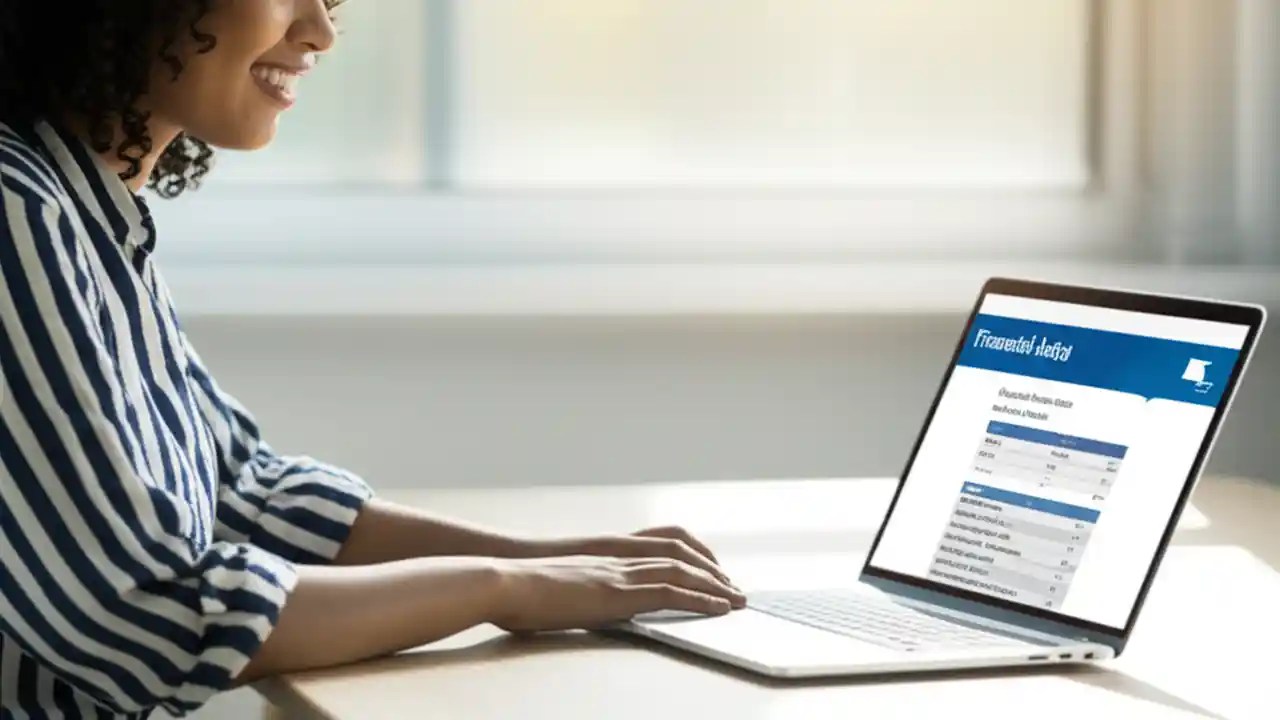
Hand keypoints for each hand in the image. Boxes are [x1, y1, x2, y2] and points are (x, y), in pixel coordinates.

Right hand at [490, 555, 746, 632]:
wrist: (505, 582)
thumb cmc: (521, 588)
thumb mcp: (560, 584)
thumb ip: (582, 589)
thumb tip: (590, 603)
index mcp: (605, 553)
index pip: (660, 544)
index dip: (690, 554)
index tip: (709, 570)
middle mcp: (618, 557)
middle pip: (679, 554)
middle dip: (711, 571)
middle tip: (734, 587)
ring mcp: (620, 573)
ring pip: (683, 571)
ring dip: (715, 585)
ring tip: (738, 599)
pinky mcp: (619, 592)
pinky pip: (672, 592)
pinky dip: (702, 599)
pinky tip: (719, 608)